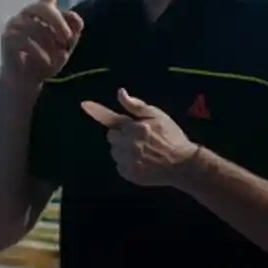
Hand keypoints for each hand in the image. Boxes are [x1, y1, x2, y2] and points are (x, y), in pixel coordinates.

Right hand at [0, 0, 84, 86]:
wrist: (27, 83)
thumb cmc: (46, 62)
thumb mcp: (66, 48)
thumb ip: (73, 32)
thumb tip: (75, 18)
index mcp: (42, 13)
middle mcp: (27, 14)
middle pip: (43, 7)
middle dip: (58, 23)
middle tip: (68, 40)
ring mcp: (15, 25)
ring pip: (38, 28)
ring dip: (51, 46)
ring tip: (54, 59)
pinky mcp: (8, 38)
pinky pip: (28, 41)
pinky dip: (42, 54)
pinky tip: (45, 63)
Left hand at [82, 88, 199, 187]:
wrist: (183, 164)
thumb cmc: (172, 137)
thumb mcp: (158, 116)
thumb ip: (137, 106)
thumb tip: (120, 93)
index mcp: (135, 127)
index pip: (111, 119)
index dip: (97, 112)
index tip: (84, 104)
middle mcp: (128, 144)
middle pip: (112, 136)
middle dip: (121, 135)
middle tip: (137, 137)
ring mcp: (128, 160)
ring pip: (115, 151)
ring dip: (122, 149)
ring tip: (141, 150)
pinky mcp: (129, 174)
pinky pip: (119, 165)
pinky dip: (126, 163)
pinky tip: (141, 161)